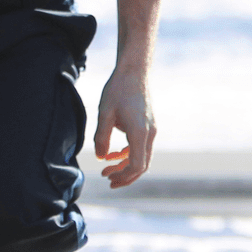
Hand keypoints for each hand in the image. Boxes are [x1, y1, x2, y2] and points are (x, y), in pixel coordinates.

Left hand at [93, 67, 155, 188]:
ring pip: (142, 157)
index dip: (123, 176)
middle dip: (125, 176)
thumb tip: (100, 158)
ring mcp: (151, 130)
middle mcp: (149, 133)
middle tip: (108, 180)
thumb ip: (101, 137)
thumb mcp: (104, 113)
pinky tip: (112, 153)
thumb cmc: (118, 90)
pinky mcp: (148, 126)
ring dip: (125, 166)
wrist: (134, 71)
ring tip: (106, 168)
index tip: (108, 178)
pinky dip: (128, 154)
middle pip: (142, 165)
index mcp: (139, 132)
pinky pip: (140, 147)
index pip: (137, 165)